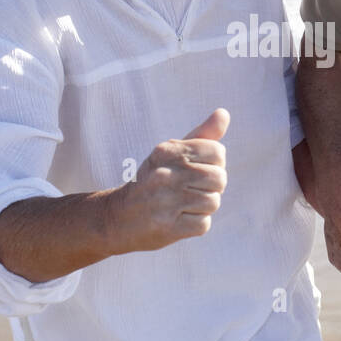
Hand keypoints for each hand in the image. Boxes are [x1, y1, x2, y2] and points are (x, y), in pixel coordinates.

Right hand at [123, 108, 228, 251]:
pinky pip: (203, 224)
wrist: (116, 218)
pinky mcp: (167, 227)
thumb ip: (201, 135)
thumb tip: (224, 113)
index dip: (214, 163)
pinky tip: (178, 219)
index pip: (217, 151)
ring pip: (213, 202)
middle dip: (211, 187)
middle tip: (191, 190)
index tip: (196, 170)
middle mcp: (165, 173)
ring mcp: (165, 201)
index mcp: (167, 150)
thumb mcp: (170, 154)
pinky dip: (195, 224)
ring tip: (182, 205)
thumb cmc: (151, 182)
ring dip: (203, 207)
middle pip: (219, 178)